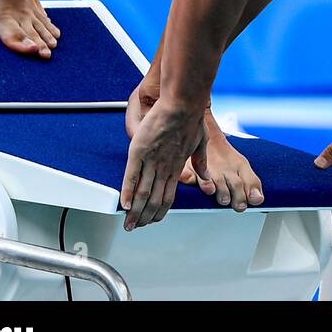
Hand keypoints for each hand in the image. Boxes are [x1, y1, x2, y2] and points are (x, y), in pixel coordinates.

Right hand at [120, 99, 207, 230]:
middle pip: (154, 200)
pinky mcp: (139, 150)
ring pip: (143, 193)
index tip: (152, 220)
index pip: (168, 197)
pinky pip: (131, 176)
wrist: (183, 104)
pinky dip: (127, 192)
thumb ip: (202, 164)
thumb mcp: (201, 144)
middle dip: (144, 217)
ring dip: (135, 211)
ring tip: (128, 224)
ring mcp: (151, 160)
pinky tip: (123, 205)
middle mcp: (164, 168)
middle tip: (135, 227)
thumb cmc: (191, 120)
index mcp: (177, 167)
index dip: (160, 211)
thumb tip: (207, 178)